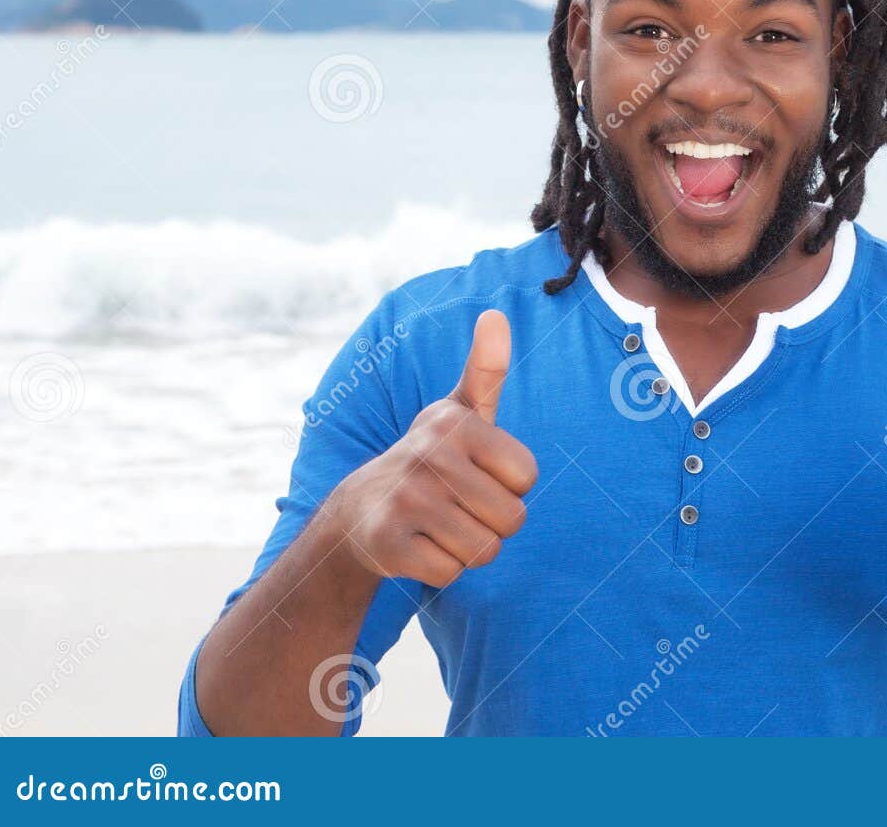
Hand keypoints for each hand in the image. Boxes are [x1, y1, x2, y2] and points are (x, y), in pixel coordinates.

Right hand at [327, 309, 537, 586]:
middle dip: (492, 522)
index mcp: (456, 422)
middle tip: (457, 504)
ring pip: (485, 550)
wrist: (358, 512)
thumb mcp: (460, 411)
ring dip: (469, 547)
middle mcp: (428, 455)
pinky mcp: (389, 544)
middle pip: (512, 518)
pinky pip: (453, 573)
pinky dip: (442, 569)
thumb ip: (486, 368)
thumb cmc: (431, 460)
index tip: (476, 473)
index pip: (528, 477)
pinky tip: (419, 545)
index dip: (510, 485)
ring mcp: (405, 499)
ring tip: (439, 524)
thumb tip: (496, 313)